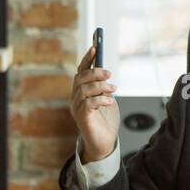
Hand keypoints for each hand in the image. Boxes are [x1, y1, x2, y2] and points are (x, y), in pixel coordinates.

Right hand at [70, 44, 120, 161]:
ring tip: (113, 89)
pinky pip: (89, 103)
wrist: (104, 142)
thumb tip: (106, 71)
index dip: (87, 59)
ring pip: (84, 90)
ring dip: (100, 86)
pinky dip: (101, 99)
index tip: (95, 47)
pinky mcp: (81, 118)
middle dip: (95, 73)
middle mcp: (75, 98)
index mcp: (81, 91)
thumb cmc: (105, 120)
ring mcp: (76, 108)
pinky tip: (110, 101)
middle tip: (109, 74)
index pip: (80, 71)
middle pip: (80, 79)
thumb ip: (104, 86)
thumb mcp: (106, 98)